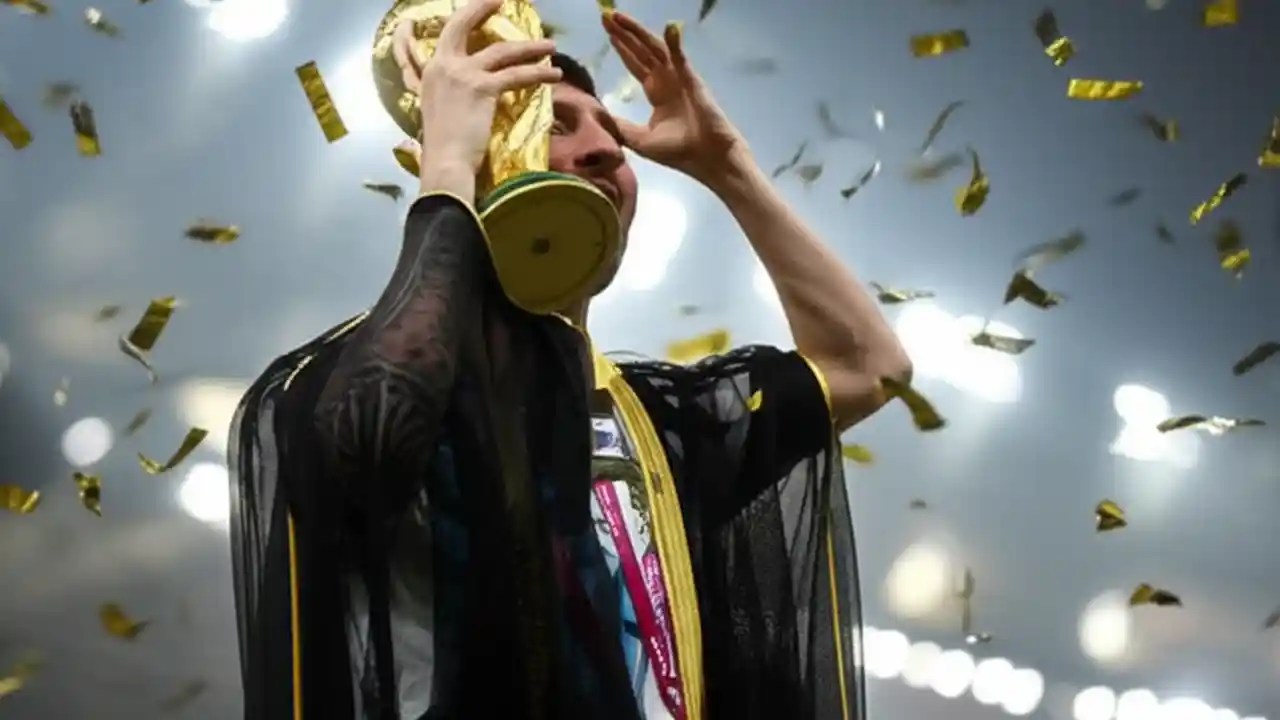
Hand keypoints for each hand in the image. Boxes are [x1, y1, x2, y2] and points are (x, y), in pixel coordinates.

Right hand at [393, 0, 561, 199]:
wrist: (446, 165)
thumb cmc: (442, 152)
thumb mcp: (432, 118)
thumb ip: (440, 102)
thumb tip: (457, 102)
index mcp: (427, 76)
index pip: (422, 44)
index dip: (428, 29)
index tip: (431, 17)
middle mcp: (441, 68)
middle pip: (460, 26)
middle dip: (480, 8)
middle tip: (499, 0)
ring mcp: (461, 75)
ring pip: (501, 51)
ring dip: (529, 47)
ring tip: (550, 47)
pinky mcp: (482, 88)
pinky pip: (517, 75)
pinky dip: (538, 74)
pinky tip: (554, 76)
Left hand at [602, 11, 748, 185]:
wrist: (708, 159)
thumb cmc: (680, 152)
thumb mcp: (641, 141)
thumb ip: (621, 126)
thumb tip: (597, 114)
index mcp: (657, 94)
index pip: (636, 65)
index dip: (623, 49)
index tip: (607, 33)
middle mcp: (667, 81)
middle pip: (642, 52)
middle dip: (624, 34)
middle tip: (606, 16)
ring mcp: (680, 78)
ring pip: (656, 49)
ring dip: (638, 32)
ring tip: (620, 17)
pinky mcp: (692, 81)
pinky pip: (681, 58)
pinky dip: (675, 43)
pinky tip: (668, 28)